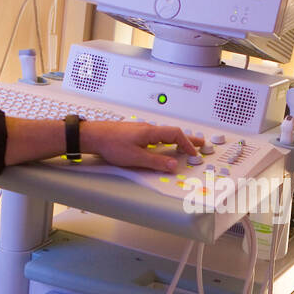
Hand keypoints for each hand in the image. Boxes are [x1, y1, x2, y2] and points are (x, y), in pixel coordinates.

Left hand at [82, 121, 200, 172]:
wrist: (93, 135)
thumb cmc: (111, 144)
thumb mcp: (136, 158)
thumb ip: (156, 162)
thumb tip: (173, 165)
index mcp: (151, 132)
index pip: (176, 134)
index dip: (187, 143)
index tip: (194, 152)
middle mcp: (147, 128)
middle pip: (172, 132)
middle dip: (187, 138)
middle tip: (199, 142)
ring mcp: (141, 129)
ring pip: (163, 134)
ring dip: (175, 140)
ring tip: (182, 146)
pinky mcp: (134, 133)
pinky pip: (155, 135)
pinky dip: (164, 140)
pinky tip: (160, 146)